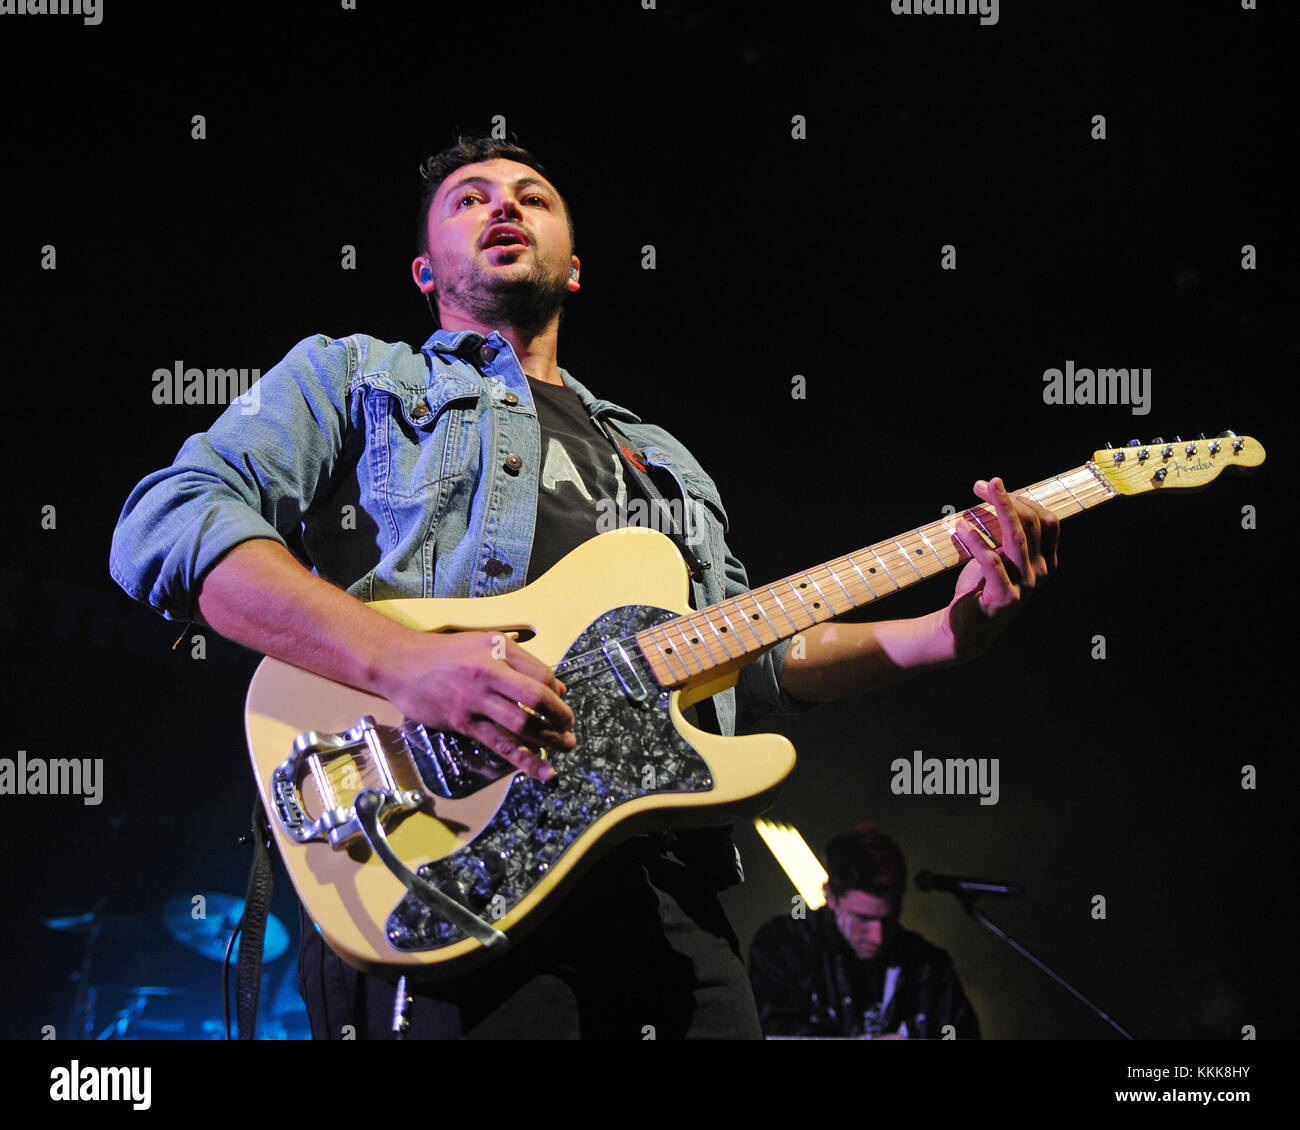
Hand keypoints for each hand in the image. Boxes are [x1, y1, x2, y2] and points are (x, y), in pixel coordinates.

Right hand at [377, 630, 574, 779]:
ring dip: (550, 738)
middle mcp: (489, 673)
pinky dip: (525, 760)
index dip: (556, 691)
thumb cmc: (444, 653)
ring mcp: (476, 699)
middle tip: (570, 727)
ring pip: (522, 723)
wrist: (401, 663)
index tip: (561, 701)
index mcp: (498, 650)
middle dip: (560, 717)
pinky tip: (541, 770)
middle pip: (536, 699)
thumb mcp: (484, 643)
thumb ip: (519, 661)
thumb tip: (555, 686)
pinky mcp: (463, 722)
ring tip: (566, 746)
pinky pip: (500, 744)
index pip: (540, 674)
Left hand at [937, 476, 1058, 661]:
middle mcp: (1040, 571)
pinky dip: (977, 542)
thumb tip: (994, 493)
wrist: (967, 628)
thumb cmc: (983, 587)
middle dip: (1007, 499)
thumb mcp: (1001, 556)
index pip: (1045, 520)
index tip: (996, 485)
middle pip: (1031, 524)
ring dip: (998, 509)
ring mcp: (1025, 585)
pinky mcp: (1004, 597)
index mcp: (1046, 560)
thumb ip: (1006, 534)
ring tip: (980, 491)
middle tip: (984, 484)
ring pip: (1017, 538)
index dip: (1022, 498)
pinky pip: (991, 562)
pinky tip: (962, 528)